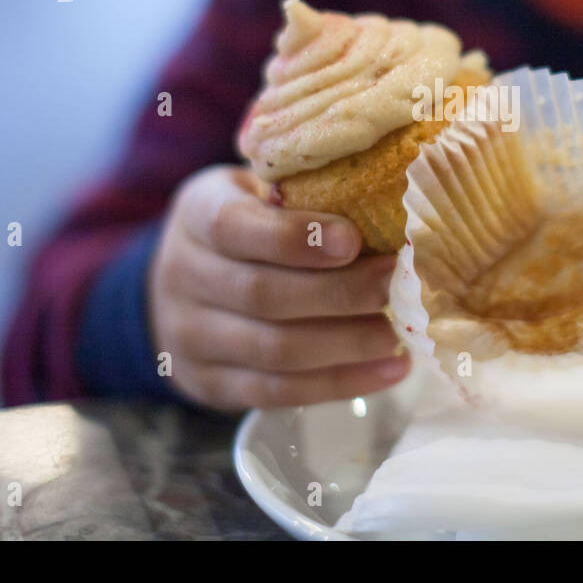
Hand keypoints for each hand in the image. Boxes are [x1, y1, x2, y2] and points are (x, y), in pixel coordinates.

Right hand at [148, 165, 408, 410]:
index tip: (353, 240)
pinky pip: (281, 392)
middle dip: (339, 294)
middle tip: (397, 288)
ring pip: (275, 351)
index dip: (294, 237)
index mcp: (196, 214)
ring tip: (400, 335)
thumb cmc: (248, 224)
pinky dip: (342, 384)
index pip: (234, 228)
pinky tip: (390, 371)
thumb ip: (304, 194)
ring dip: (348, 345)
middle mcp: (182, 276)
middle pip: (262, 295)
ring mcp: (191, 338)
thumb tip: (385, 200)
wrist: (183, 284)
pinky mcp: (210, 384)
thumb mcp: (258, 191)